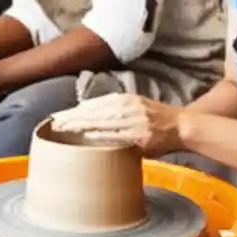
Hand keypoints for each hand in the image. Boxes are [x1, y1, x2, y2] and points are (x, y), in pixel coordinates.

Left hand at [50, 93, 184, 157]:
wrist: (181, 126)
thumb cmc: (155, 119)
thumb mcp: (134, 107)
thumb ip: (114, 109)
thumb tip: (87, 112)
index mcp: (125, 99)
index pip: (94, 104)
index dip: (75, 110)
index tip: (59, 116)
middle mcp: (129, 106)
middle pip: (95, 112)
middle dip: (73, 118)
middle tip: (55, 124)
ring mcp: (135, 121)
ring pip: (103, 123)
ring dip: (82, 127)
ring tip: (64, 131)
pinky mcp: (141, 136)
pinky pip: (118, 137)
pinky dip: (102, 137)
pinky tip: (87, 138)